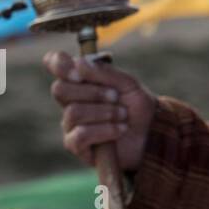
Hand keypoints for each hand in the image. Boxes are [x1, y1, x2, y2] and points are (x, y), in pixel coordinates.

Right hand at [43, 51, 156, 172]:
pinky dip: (105, 130)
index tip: (76, 71)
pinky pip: (81, 134)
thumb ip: (105, 73)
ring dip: (105, 112)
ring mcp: (70, 124)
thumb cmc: (138, 106)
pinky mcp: (75, 145)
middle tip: (116, 97)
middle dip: (93, 92)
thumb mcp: (128, 84)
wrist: (151, 133)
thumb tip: (78, 63)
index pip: (57, 65)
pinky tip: (120, 129)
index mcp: (81, 81)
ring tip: (123, 115)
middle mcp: (71, 101)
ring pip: (73, 112)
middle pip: (60, 89)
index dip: (58, 63)